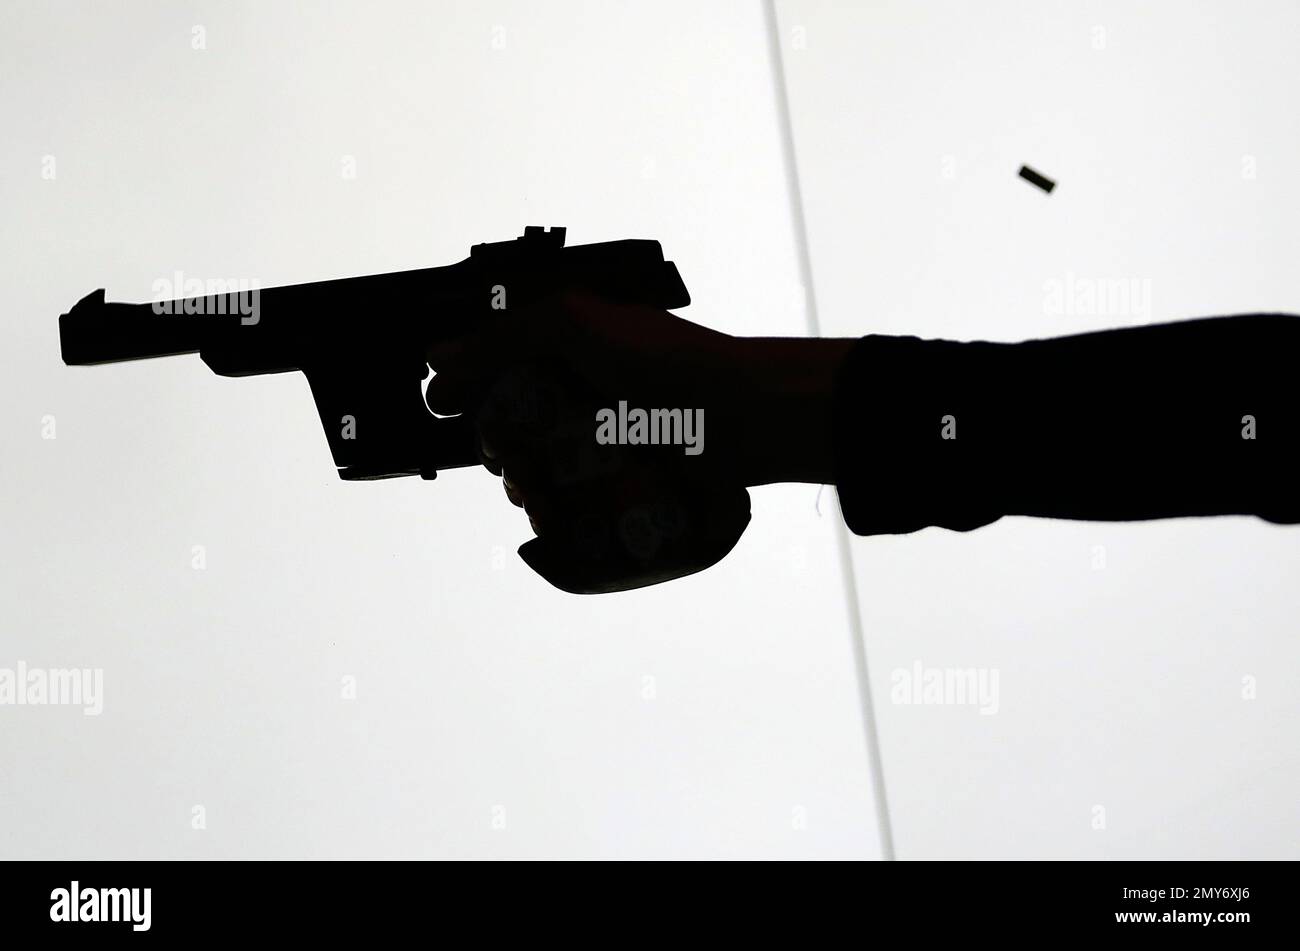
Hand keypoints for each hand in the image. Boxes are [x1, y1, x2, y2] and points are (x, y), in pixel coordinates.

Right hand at [424, 291, 851, 590]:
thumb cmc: (664, 362)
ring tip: (532, 496)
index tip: (444, 408)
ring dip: (527, 482)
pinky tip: (551, 518)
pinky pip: (577, 497)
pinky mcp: (626, 477)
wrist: (740, 416)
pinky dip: (558, 508)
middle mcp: (587, 387)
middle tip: (508, 462)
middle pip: (518, 422)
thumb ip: (504, 336)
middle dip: (502, 444)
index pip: (502, 365)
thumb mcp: (575, 325)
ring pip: (544, 465)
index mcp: (573, 344)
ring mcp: (608, 435)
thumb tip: (439, 356)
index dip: (471, 387)